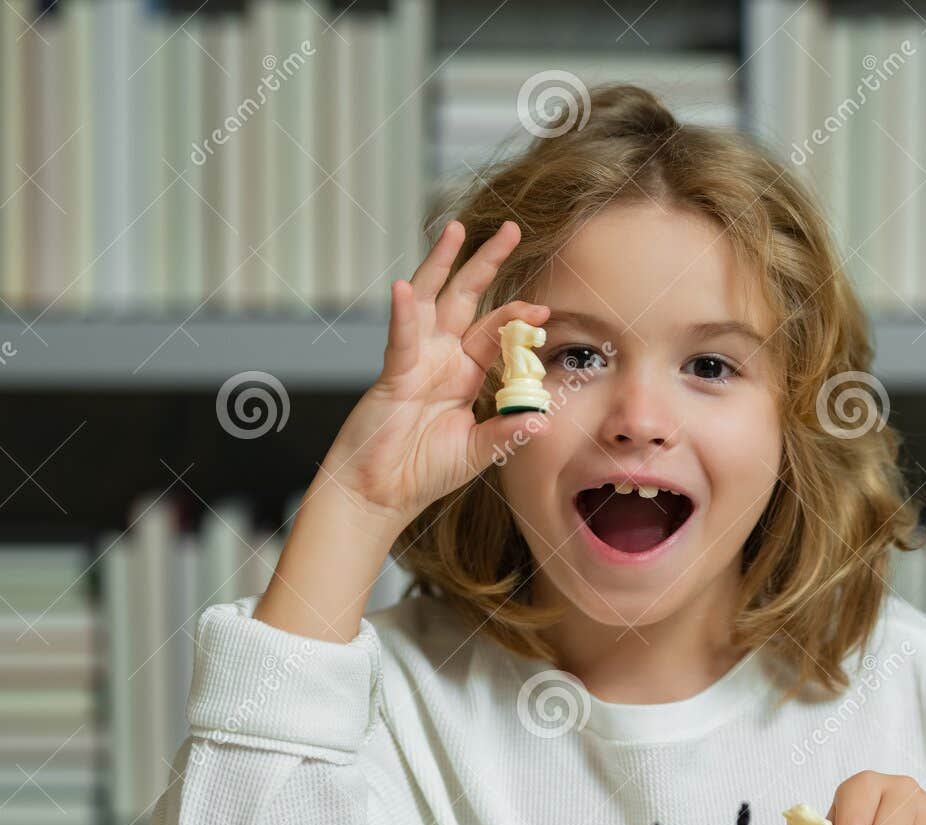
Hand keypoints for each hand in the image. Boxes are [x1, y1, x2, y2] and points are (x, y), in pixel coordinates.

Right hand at [320, 218, 551, 534]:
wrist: (381, 493)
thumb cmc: (423, 471)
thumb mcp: (476, 451)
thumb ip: (507, 432)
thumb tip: (543, 419)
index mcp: (463, 372)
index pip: (495, 332)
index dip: (518, 317)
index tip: (544, 311)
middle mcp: (440, 357)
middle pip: (466, 298)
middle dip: (487, 263)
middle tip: (512, 229)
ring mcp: (415, 361)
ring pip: (429, 301)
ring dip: (441, 265)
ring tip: (455, 230)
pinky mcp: (393, 375)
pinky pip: (400, 340)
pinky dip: (402, 315)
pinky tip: (403, 287)